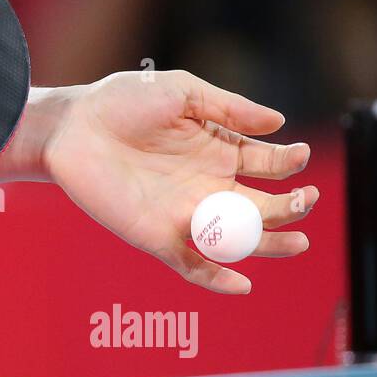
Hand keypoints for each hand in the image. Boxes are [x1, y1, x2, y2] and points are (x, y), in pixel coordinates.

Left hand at [39, 70, 317, 293]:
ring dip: (270, 244)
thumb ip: (228, 107)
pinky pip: (192, 264)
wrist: (71, 127)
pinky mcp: (157, 235)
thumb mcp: (180, 92)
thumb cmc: (121, 101)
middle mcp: (206, 184)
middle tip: (305, 200)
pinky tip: (242, 284)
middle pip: (261, 205)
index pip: (266, 163)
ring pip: (238, 239)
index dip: (288, 162)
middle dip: (290, 207)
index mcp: (216, 149)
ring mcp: (184, 213)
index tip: (299, 157)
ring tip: (297, 243)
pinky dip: (216, 279)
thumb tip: (278, 121)